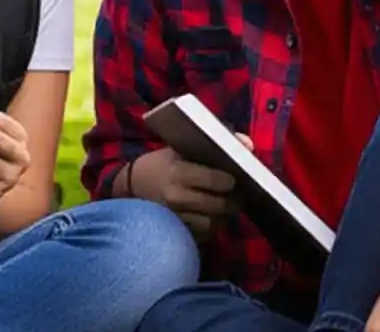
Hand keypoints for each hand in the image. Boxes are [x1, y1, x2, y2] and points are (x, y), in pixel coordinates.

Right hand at [130, 134, 250, 240]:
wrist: (131, 185)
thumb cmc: (161, 164)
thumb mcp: (182, 149)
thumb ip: (216, 145)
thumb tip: (248, 145)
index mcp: (179, 173)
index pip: (219, 181)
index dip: (231, 180)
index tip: (231, 178)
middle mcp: (177, 197)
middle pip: (221, 205)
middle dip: (232, 200)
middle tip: (234, 194)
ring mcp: (175, 218)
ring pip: (215, 223)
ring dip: (221, 215)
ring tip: (219, 205)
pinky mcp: (176, 232)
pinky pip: (204, 234)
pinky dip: (210, 226)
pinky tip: (206, 215)